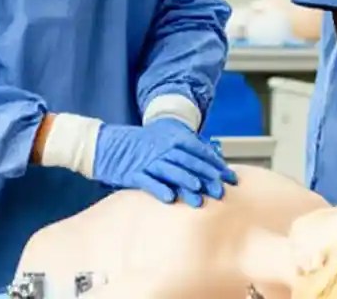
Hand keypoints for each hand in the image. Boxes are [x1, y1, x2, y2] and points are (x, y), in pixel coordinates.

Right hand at [93, 118, 237, 206]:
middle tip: (221, 192)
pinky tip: (170, 199)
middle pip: (189, 162)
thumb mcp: (164, 139)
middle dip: (206, 177)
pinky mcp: (133, 173)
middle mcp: (162, 148)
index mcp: (173, 138)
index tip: (230, 178)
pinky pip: (148, 182)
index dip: (216, 165)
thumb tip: (212, 158)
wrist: (107, 145)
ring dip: (186, 183)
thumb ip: (185, 148)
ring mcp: (148, 160)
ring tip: (199, 196)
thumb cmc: (140, 144)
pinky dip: (159, 189)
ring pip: (171, 172)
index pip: (199, 152)